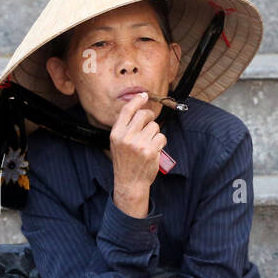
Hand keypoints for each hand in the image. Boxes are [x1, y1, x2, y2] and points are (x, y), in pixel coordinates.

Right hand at [110, 91, 164, 216]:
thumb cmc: (125, 161)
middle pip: (144, 115)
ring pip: (155, 126)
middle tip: (149, 125)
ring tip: (149, 144)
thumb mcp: (117, 143)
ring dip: (155, 133)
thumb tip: (138, 109)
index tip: (144, 94)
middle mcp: (126, 137)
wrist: (130, 182)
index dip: (137, 100)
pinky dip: (160, 142)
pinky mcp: (150, 151)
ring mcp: (138, 144)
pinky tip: (154, 150)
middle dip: (150, 117)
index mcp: (116, 133)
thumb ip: (125, 127)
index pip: (127, 110)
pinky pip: (162, 137)